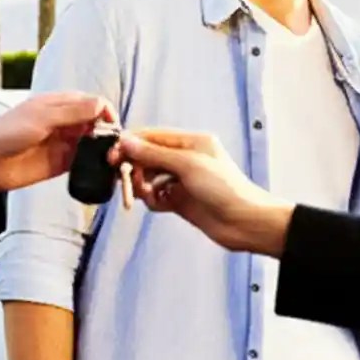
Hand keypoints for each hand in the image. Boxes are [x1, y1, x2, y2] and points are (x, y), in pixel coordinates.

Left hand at [0, 91, 116, 194]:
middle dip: (109, 131)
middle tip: (115, 145)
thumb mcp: (41, 118)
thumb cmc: (6, 134)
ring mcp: (66, 143)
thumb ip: (72, 111)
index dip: (106, 112)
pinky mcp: (64, 163)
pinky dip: (97, 164)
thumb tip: (102, 103)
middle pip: (97, 122)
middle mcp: (66, 122)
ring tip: (112, 159)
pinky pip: (86, 161)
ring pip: (95, 142)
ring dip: (105, 148)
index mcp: (60, 104)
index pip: (93, 103)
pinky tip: (103, 169)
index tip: (112, 126)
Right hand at [109, 128, 292, 255]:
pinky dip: (152, 199)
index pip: (153, 136)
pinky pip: (156, 196)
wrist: (245, 223)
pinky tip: (158, 204)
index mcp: (191, 142)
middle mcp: (186, 159)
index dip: (132, 144)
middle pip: (148, 156)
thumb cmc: (225, 189)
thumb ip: (155, 154)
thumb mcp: (188, 165)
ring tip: (145, 194)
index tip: (114, 154)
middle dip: (135, 166)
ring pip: (150, 177)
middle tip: (124, 178)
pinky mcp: (181, 201)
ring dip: (142, 185)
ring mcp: (183, 180)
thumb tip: (127, 142)